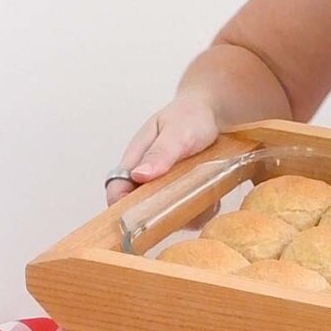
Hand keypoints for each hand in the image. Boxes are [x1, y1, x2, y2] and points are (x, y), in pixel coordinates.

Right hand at [104, 90, 220, 209]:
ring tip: (203, 202)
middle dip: (158, 217)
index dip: (122, 207)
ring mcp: (165, 187)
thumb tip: (138, 175)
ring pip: (165, 216)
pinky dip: (199, 212)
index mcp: (136, 160)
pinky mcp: (182, 194)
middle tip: (182, 211)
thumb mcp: (177, 132)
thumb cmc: (190, 116)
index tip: (139, 218)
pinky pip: (186, 214)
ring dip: (183, 215)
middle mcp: (147, 177)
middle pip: (139, 209)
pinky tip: (212, 200)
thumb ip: (160, 153)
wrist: (213, 112)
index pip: (116, 190)